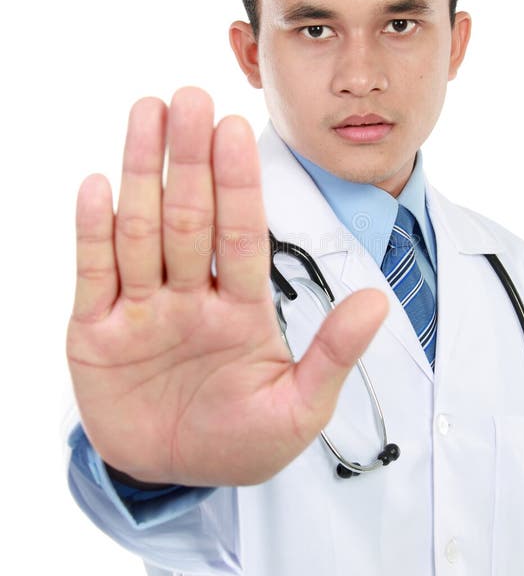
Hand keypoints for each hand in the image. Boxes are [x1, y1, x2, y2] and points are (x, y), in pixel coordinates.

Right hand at [66, 88, 388, 486]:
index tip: (238, 130)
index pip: (242, 234)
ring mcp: (141, 310)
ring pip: (140, 231)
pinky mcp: (95, 332)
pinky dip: (93, 233)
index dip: (239, 184)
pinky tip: (97, 186)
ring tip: (147, 115)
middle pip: (189, 217)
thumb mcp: (299, 409)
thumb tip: (378, 301)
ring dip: (142, 174)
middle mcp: (189, 296)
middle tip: (190, 98)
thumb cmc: (241, 442)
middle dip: (189, 160)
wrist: (173, 476)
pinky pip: (93, 275)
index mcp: (242, 309)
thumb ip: (333, 355)